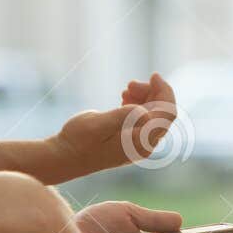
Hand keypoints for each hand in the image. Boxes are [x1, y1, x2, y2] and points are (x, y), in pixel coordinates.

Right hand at [50, 73, 178, 177]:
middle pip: (163, 113)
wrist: (63, 156)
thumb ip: (122, 117)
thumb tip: (145, 112)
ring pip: (154, 114)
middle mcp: (144, 145)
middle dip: (151, 92)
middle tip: (129, 84)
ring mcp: (137, 144)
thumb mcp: (98, 124)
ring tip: (124, 90)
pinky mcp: (129, 140)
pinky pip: (143, 119)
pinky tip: (124, 98)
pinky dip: (138, 105)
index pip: (168, 114)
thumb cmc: (78, 140)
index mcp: (141, 141)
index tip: (153, 75)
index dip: (166, 91)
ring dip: (144, 97)